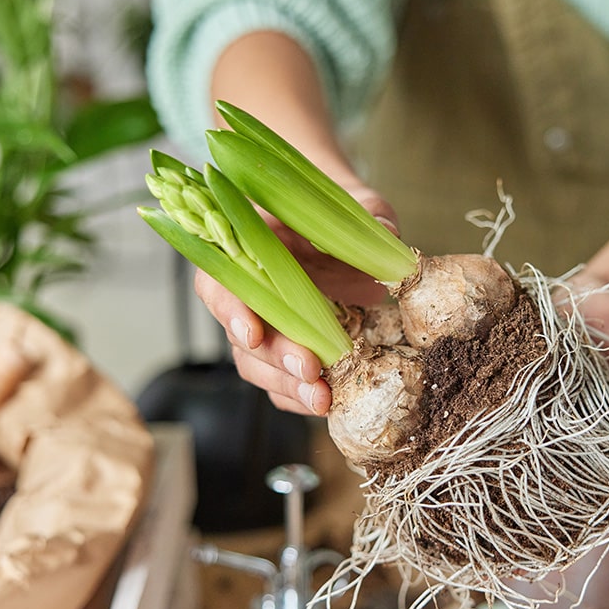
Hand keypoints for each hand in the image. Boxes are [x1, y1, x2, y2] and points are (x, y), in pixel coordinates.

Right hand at [194, 184, 397, 415]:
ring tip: (322, 399)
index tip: (255, 335)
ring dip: (287, 386)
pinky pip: (280, 380)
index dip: (232, 310)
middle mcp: (248, 290)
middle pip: (241, 334)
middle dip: (275, 358)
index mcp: (248, 248)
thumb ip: (368, 215)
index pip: (221, 281)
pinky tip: (324, 403)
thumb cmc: (337, 212)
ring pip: (257, 364)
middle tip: (310, 371)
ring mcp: (265, 322)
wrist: (341, 231)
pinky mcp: (285, 347)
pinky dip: (298, 396)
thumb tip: (386, 235)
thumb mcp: (356, 205)